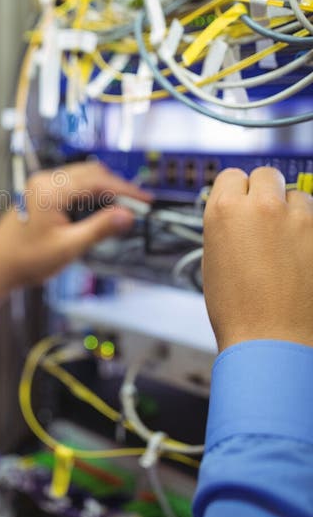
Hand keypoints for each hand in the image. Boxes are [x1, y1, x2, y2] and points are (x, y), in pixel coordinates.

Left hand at [0, 161, 151, 317]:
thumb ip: (100, 229)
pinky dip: (91, 192)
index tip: (144, 200)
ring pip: (83, 176)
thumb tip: (126, 215)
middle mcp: (45, 181)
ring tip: (124, 206)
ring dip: (105, 189)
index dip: (125, 190)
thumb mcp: (68, 247)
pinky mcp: (41, 192)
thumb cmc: (23, 259)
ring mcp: (42, 185)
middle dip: (117, 187)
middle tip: (138, 204)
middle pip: (92, 173)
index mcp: (50, 190)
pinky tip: (101, 207)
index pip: (97, 181)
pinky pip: (73, 184)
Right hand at [203, 166, 312, 350]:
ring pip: (297, 196)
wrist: (271, 341)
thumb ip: (227, 226)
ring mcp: (296, 218)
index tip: (241, 204)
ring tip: (285, 244)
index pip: (232, 175)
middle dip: (265, 193)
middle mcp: (260, 206)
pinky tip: (301, 256)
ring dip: (292, 212)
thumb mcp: (213, 258)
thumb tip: (239, 214)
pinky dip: (309, 231)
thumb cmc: (238, 311)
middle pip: (266, 175)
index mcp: (224, 210)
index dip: (236, 192)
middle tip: (264, 219)